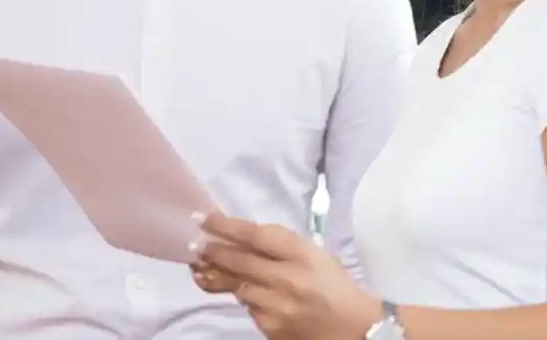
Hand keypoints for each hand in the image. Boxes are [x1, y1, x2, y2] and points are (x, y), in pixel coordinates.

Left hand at [196, 213, 381, 339]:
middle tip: (193, 246)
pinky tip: (246, 291)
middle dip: (211, 252)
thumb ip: (280, 244)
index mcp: (301, 254)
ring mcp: (277, 307)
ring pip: (237, 286)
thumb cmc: (332, 284)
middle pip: (238, 262)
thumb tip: (239, 236)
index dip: (224, 226)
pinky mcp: (271, 328)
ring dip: (217, 275)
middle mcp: (287, 279)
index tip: (202, 219)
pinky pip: (249, 307)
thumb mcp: (313, 253)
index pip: (254, 235)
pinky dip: (245, 297)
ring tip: (202, 267)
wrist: (353, 328)